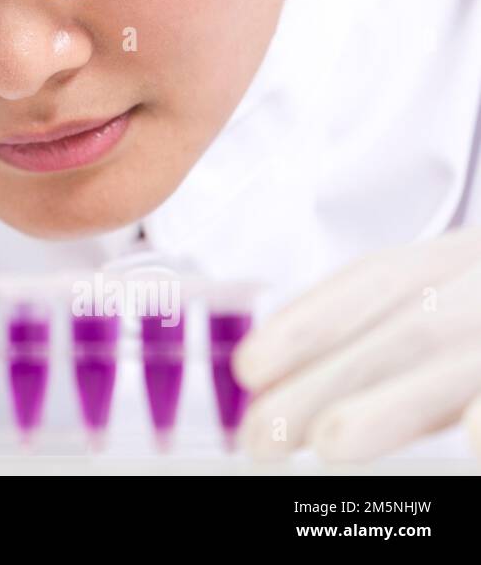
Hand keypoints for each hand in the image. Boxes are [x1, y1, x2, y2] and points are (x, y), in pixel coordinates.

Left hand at [234, 226, 480, 460]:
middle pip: (411, 324)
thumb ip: (385, 346)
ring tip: (330, 443)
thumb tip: (287, 390)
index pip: (379, 280)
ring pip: (462, 354)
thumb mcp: (448, 308)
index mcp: (465, 258)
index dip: (310, 319)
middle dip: (329, 378)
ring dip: (395, 402)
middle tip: (264, 432)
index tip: (249, 366)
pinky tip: (471, 448)